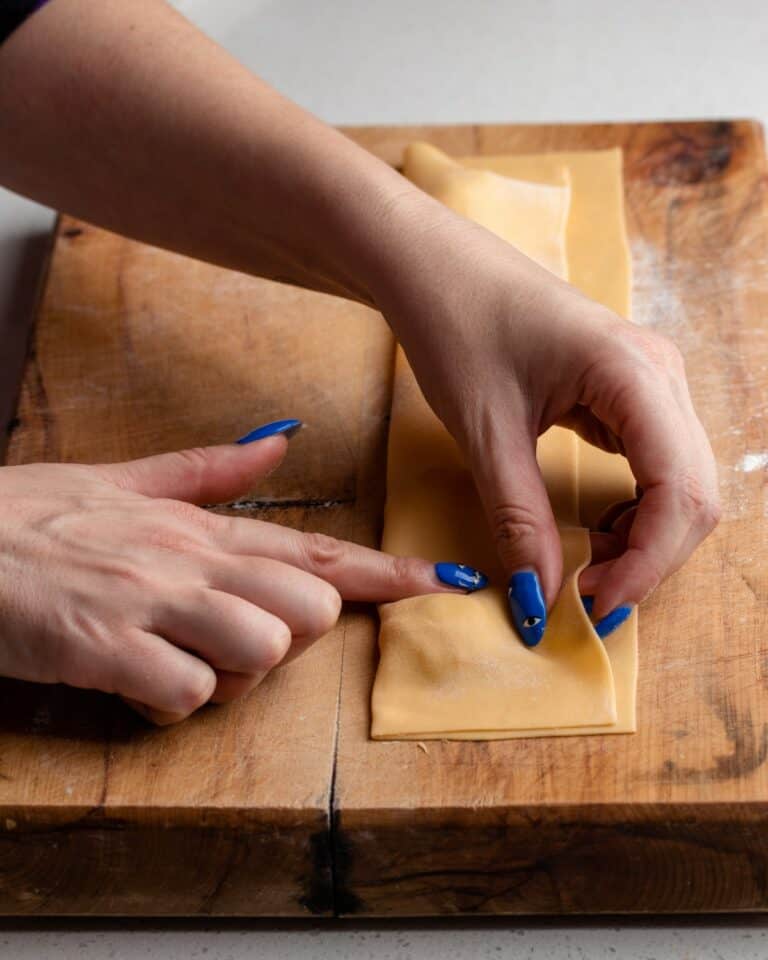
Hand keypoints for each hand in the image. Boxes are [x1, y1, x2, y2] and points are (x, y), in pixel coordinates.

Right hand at [0, 429, 475, 723]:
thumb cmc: (35, 515)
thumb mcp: (126, 479)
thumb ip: (211, 470)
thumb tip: (281, 438)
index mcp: (201, 526)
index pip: (320, 550)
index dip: (391, 572)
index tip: (447, 583)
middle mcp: (190, 559)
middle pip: (311, 609)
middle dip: (289, 638)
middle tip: (231, 635)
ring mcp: (152, 602)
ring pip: (263, 652)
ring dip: (231, 676)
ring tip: (178, 660)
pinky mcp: (108, 647)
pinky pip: (187, 692)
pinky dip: (170, 702)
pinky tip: (136, 682)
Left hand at [375, 201, 719, 639]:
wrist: (433, 269)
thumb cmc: (455, 328)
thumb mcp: (485, 435)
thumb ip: (519, 521)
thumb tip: (542, 602)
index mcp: (635, 375)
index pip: (680, 493)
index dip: (647, 565)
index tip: (592, 608)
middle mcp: (661, 375)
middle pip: (694, 495)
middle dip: (648, 558)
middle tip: (584, 598)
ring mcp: (651, 381)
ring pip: (680, 484)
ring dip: (643, 538)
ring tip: (584, 568)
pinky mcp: (628, 391)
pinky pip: (654, 465)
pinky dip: (631, 511)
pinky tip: (593, 530)